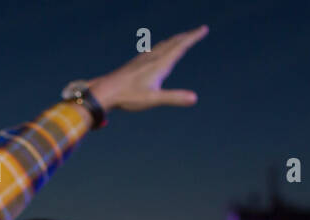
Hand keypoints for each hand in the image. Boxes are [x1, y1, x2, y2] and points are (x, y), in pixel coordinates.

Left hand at [87, 25, 207, 112]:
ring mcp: (143, 59)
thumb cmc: (128, 97)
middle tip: (199, 31)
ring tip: (182, 39)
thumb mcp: (153, 99)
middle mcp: (153, 58)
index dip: (193, 37)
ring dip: (176, 40)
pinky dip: (163, 46)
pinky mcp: (136, 63)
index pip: (180, 46)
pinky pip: (154, 50)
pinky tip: (158, 51)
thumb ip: (174, 97)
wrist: (105, 91)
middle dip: (188, 36)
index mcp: (159, 64)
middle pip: (173, 42)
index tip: (203, 29)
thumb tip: (194, 98)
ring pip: (163, 45)